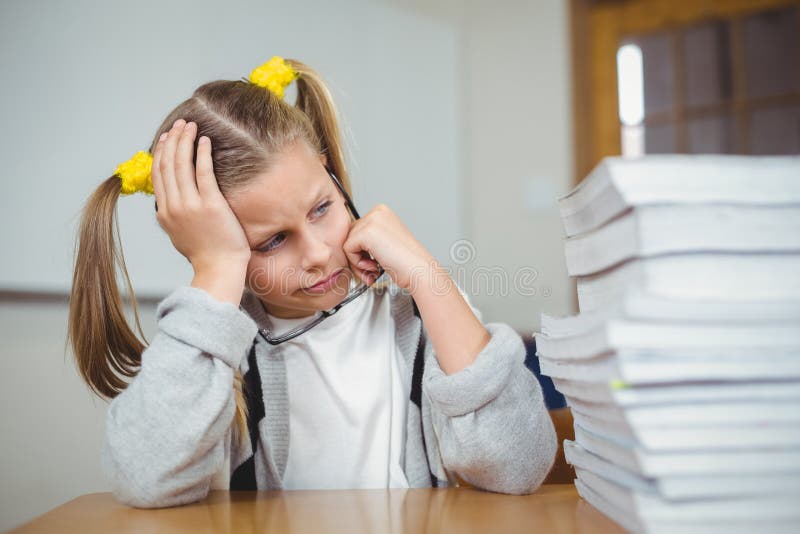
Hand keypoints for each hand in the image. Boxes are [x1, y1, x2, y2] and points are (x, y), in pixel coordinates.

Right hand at [151, 119, 250, 302]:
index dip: (162, 152)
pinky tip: (205, 141)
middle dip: (173, 140)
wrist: (219, 268)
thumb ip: (173, 215)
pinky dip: (202, 153)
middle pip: (168, 164)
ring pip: (182, 164)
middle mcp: (173, 206)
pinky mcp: (210, 204)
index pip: (158, 174)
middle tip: (180, 124)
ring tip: (191, 126)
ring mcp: (190, 205)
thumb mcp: (179, 233)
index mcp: (164, 212)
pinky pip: (203, 172)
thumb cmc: (205, 253)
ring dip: (186, 141)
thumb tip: (170, 201)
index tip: (167, 137)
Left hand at [342, 204, 437, 292]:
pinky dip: (357, 263)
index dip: (361, 250)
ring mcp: (371, 220)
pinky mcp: (366, 233)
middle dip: (358, 256)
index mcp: (382, 212)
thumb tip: (348, 244)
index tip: (373, 262)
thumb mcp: (385, 242)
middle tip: (372, 269)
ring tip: (374, 269)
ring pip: (347, 242)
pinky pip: (347, 249)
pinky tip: (374, 266)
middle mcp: (377, 212)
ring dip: (357, 262)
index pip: (356, 229)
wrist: (419, 270)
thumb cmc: (407, 263)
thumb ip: (368, 239)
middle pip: (350, 235)